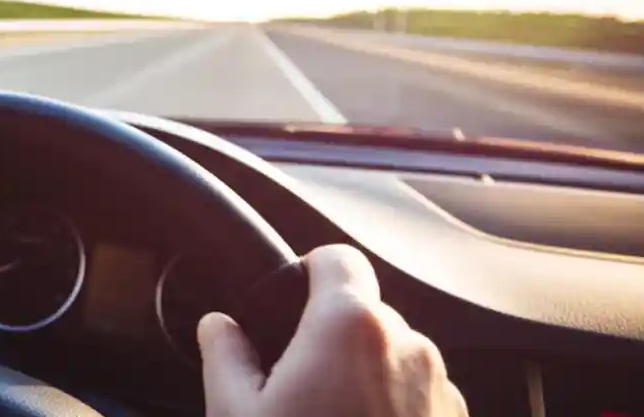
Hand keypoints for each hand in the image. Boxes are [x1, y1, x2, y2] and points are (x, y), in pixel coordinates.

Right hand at [198, 245, 467, 416]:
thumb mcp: (236, 415)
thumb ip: (225, 355)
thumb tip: (219, 327)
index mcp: (350, 326)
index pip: (335, 258)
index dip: (306, 271)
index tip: (287, 298)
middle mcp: (408, 346)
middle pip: (363, 312)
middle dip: (327, 338)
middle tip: (292, 386)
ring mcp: (441, 390)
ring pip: (393, 358)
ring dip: (362, 377)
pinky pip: (418, 397)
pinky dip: (389, 410)